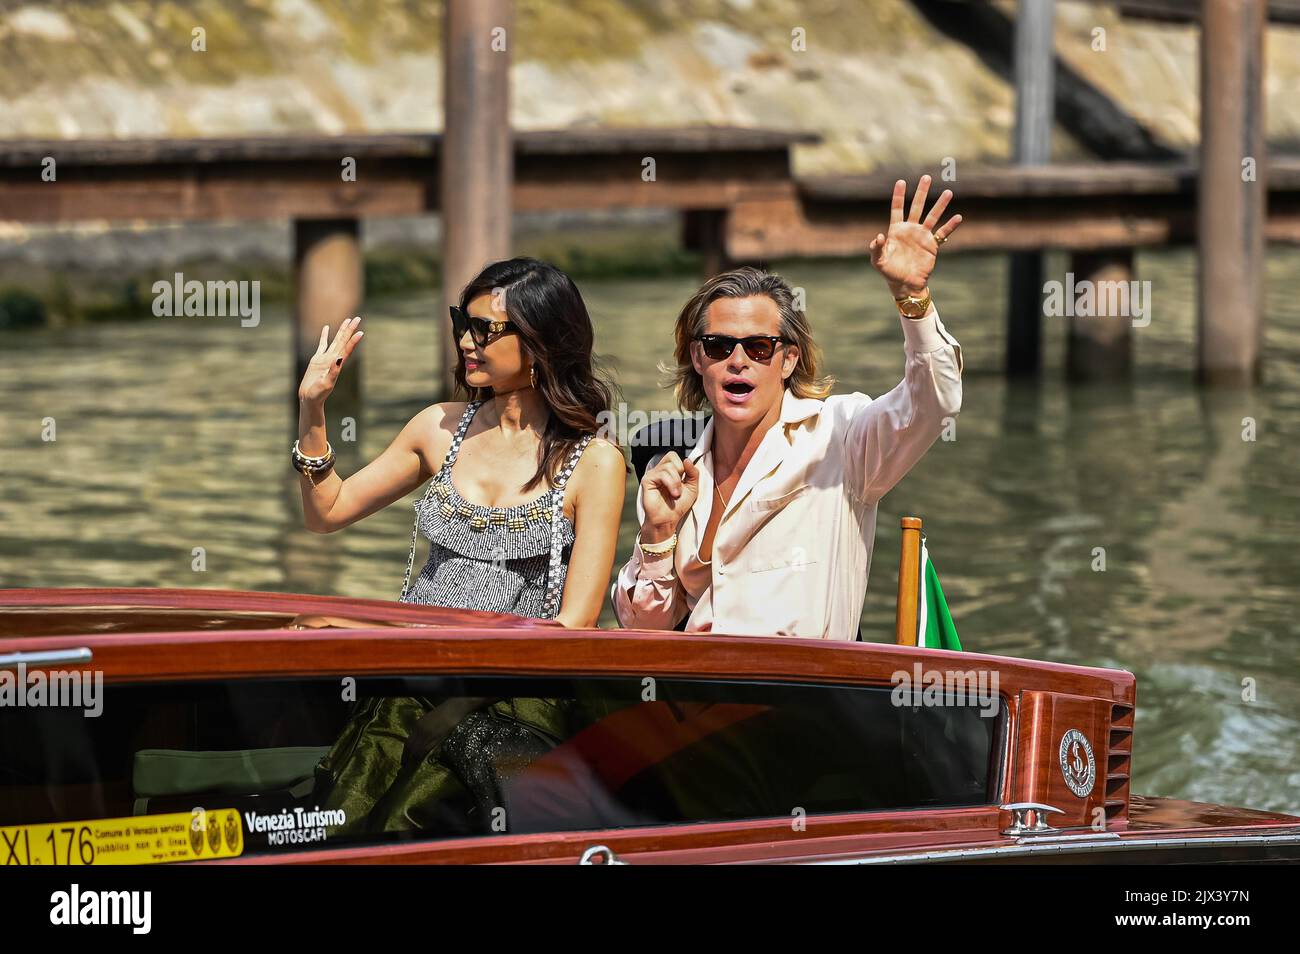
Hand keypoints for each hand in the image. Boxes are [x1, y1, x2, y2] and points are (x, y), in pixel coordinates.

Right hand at [298, 317, 362, 403]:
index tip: (361, 331)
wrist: (309, 398)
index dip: (354, 340)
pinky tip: (326, 327)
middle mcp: (334, 359)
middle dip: (350, 330)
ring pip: (335, 340)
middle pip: (343, 341)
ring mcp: (325, 358)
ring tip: (347, 320)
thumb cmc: (318, 394)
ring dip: (341, 330)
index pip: (347, 349)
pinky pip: (321, 344)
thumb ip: (334, 371)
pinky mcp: (317, 359)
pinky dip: (324, 336)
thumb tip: (339, 358)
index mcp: (337, 364)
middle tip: (357, 318)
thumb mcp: (327, 383)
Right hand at [640, 452, 699, 537]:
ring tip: (676, 494)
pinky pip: (661, 474)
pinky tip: (672, 493)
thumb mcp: (692, 487)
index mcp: (668, 470)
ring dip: (676, 482)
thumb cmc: (678, 506)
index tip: (685, 480)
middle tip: (679, 488)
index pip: (674, 456)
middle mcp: (659, 470)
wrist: (668, 519)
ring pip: (668, 466)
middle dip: (680, 473)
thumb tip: (687, 460)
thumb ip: (693, 473)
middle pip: (672, 457)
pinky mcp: (647, 480)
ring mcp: (652, 474)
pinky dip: (671, 484)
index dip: (683, 466)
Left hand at [869, 176, 962, 296]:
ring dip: (940, 205)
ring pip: (932, 216)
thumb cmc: (889, 271)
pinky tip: (958, 217)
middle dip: (922, 192)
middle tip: (926, 177)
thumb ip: (876, 248)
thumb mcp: (878, 260)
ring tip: (948, 192)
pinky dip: (950, 226)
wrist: (905, 283)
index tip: (901, 181)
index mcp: (896, 230)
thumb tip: (879, 236)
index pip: (897, 209)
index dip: (899, 196)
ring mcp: (922, 236)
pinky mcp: (932, 245)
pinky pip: (943, 233)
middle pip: (917, 207)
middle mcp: (910, 229)